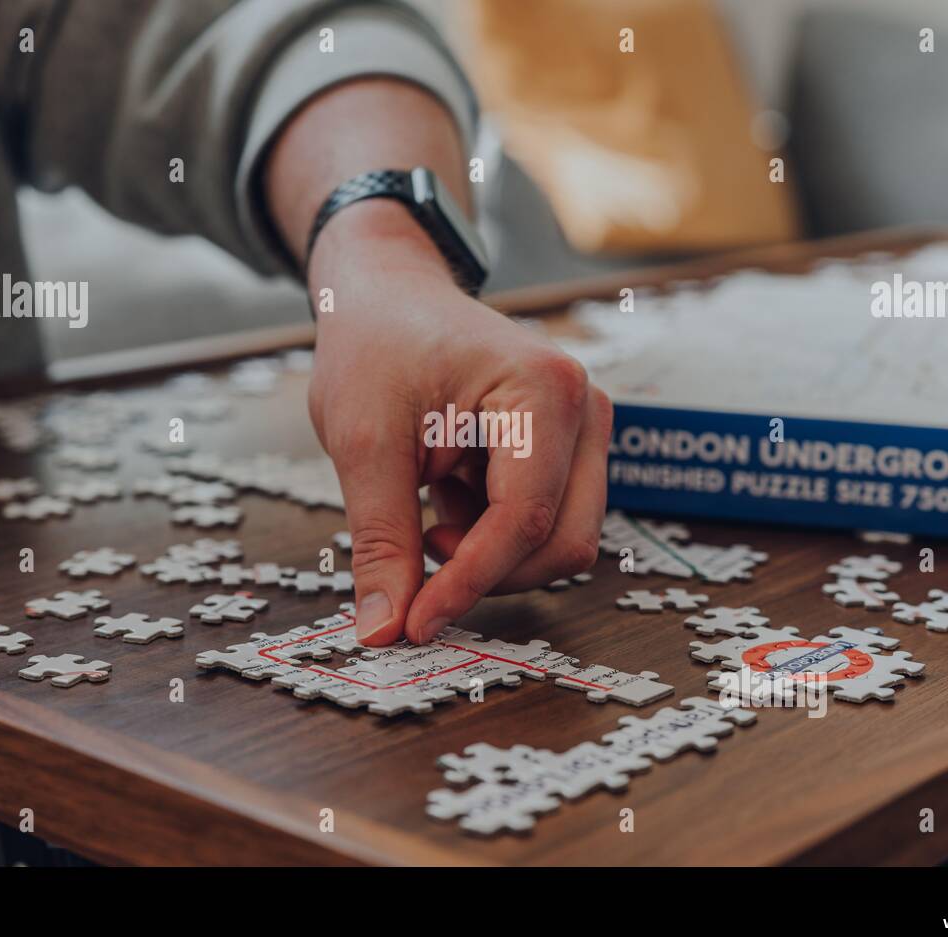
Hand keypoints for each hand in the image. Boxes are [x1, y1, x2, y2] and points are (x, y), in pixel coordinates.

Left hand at [306, 203, 612, 645]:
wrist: (387, 295)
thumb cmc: (375, 346)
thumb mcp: (363, 444)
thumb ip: (382, 540)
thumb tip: (384, 629)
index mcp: (543, 391)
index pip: (523, 520)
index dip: (468, 584)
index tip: (414, 625)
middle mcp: (584, 408)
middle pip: (563, 541)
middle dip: (488, 571)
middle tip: (418, 550)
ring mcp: (584, 428)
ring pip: (559, 540)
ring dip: (489, 549)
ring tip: (432, 501)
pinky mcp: (571, 447)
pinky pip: (549, 522)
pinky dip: (494, 530)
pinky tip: (451, 490)